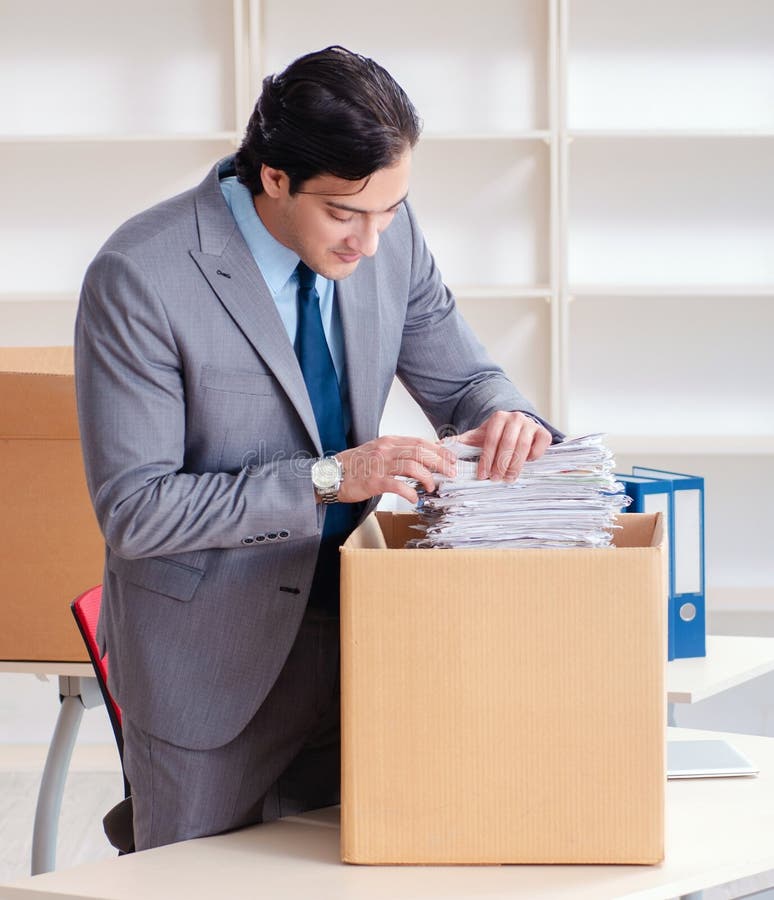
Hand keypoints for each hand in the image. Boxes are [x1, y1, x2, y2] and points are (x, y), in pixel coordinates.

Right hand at [335, 436, 457, 504]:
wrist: (330, 474)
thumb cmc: (355, 465)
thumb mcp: (378, 451)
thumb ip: (397, 453)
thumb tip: (421, 460)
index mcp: (389, 442)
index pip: (420, 442)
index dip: (439, 450)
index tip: (451, 459)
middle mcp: (386, 450)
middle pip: (420, 452)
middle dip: (440, 462)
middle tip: (451, 473)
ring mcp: (379, 465)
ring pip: (412, 466)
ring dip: (427, 478)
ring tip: (432, 487)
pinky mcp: (374, 481)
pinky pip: (398, 485)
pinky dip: (410, 493)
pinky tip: (414, 498)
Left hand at [456, 410, 551, 481]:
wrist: (518, 429)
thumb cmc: (496, 436)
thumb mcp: (477, 437)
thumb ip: (460, 442)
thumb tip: (437, 446)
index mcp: (498, 417)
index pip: (491, 440)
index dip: (486, 459)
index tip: (482, 475)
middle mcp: (516, 417)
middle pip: (507, 445)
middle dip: (500, 465)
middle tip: (495, 479)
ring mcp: (531, 424)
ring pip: (523, 448)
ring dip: (515, 466)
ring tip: (508, 478)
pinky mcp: (544, 433)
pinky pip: (540, 447)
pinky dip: (532, 458)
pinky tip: (524, 465)